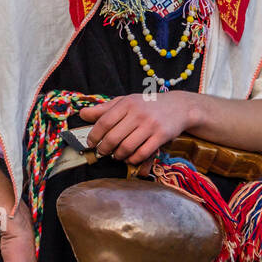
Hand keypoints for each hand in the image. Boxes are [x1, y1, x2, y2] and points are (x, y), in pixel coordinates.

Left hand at [79, 91, 193, 165]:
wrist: (179, 106)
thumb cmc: (147, 105)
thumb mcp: (126, 102)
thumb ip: (104, 109)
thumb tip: (82, 114)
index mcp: (127, 103)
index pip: (104, 122)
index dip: (94, 135)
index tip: (90, 143)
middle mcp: (138, 113)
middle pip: (113, 137)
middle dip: (104, 149)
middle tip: (102, 152)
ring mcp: (151, 125)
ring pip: (126, 147)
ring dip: (118, 155)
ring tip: (116, 155)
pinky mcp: (161, 136)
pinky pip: (142, 153)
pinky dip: (133, 159)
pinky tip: (130, 158)